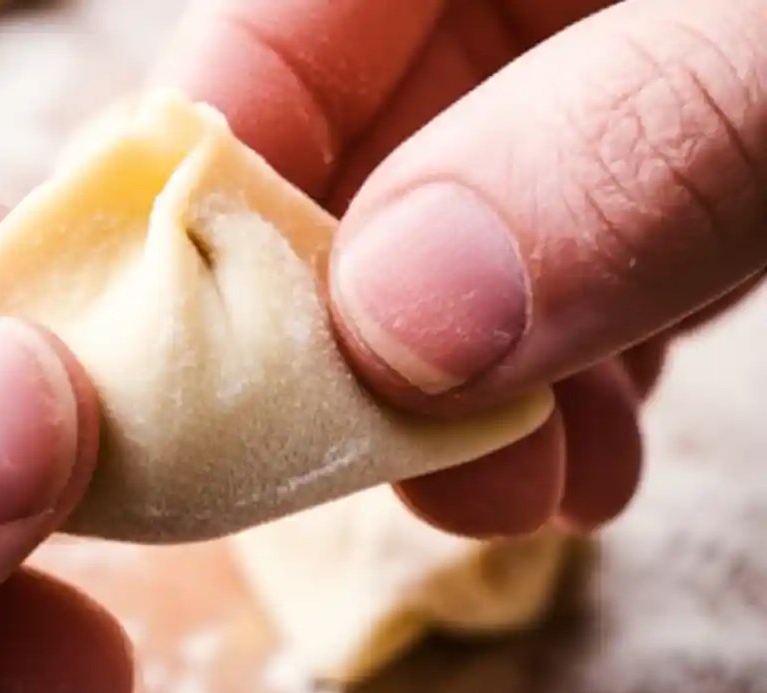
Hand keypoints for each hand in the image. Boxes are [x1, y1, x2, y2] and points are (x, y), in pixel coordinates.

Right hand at [157, 0, 766, 535]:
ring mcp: (566, 96)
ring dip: (457, 402)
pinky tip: (582, 457)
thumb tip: (396, 325)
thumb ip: (618, 151)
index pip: (265, 44)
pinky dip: (558, 389)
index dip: (205, 202)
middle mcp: (492, 10)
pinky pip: (554, 290)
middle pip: (333, 171)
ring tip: (517, 493)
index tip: (204, 365)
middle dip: (341, 339)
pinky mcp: (638, 179)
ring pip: (438, 261)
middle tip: (384, 466)